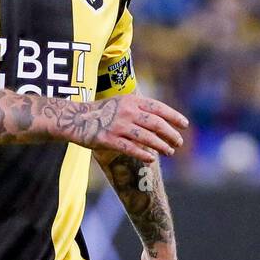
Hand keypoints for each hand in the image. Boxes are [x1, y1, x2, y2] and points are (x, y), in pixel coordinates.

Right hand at [57, 94, 188, 164]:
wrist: (75, 118)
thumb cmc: (101, 112)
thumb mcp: (120, 103)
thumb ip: (139, 109)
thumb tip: (162, 121)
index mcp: (131, 101)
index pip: (159, 108)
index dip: (174, 116)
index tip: (184, 125)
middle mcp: (126, 112)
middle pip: (156, 124)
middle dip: (171, 134)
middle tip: (179, 142)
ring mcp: (117, 126)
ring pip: (147, 138)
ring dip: (162, 146)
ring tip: (170, 151)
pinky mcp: (109, 139)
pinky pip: (131, 149)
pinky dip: (144, 154)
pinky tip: (151, 158)